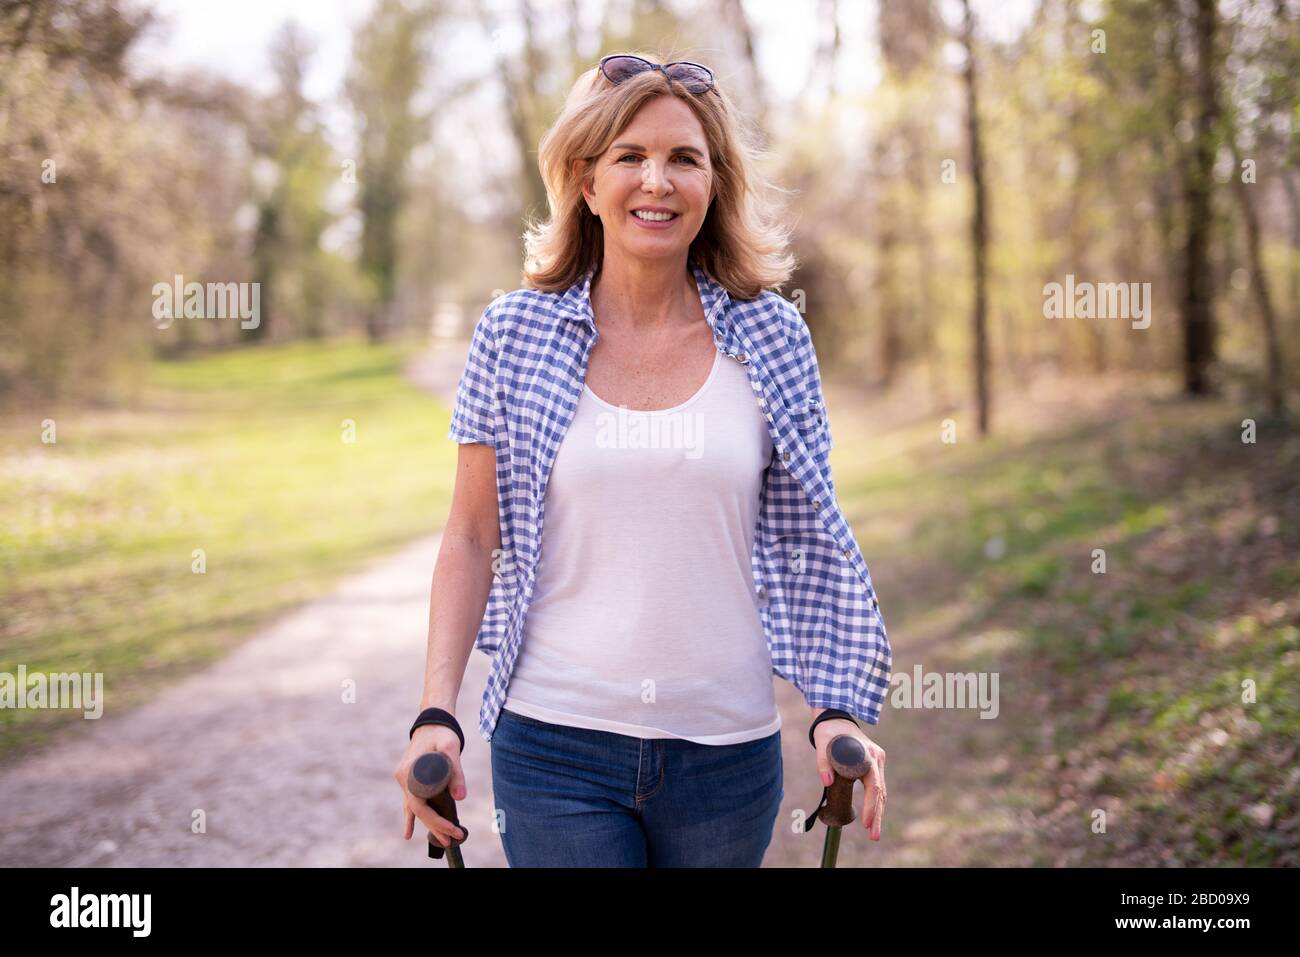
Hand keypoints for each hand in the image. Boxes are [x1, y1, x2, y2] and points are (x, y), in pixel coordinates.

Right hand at [394, 724, 467, 847]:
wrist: (432, 719)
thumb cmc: (442, 732)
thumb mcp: (451, 747)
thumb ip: (456, 771)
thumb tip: (460, 797)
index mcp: (408, 773)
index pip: (420, 806)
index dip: (436, 821)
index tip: (453, 829)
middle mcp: (403, 779)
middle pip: (417, 810)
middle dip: (435, 827)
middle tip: (453, 841)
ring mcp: (405, 780)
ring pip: (415, 808)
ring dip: (428, 825)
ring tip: (442, 841)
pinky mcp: (410, 780)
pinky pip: (411, 802)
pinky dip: (411, 818)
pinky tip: (408, 834)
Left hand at [811, 717, 886, 840]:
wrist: (836, 718)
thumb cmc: (828, 731)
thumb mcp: (822, 742)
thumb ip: (823, 761)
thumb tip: (826, 782)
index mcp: (868, 754)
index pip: (873, 785)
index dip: (871, 805)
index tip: (867, 822)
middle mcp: (876, 759)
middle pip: (880, 792)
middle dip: (877, 816)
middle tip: (874, 837)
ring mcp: (877, 761)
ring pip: (881, 792)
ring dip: (878, 812)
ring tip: (873, 833)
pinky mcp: (874, 765)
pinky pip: (877, 787)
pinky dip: (876, 803)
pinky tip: (874, 817)